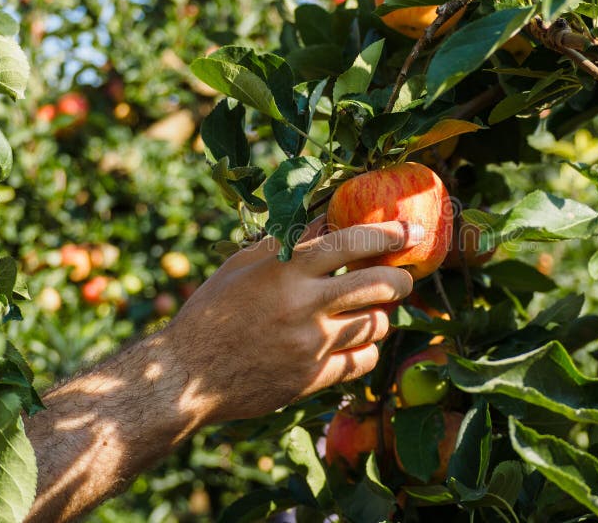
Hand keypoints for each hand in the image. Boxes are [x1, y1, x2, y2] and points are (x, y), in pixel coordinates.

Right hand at [162, 219, 420, 424]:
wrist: (186, 376)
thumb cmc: (212, 312)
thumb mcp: (242, 265)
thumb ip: (286, 242)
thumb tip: (326, 219)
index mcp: (285, 269)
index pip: (352, 242)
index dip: (389, 233)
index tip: (411, 231)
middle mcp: (303, 304)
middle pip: (378, 284)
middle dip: (401, 279)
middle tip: (402, 278)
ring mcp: (310, 345)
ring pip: (376, 323)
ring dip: (381, 314)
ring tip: (370, 311)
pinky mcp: (312, 379)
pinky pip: (362, 361)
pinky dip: (367, 348)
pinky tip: (356, 342)